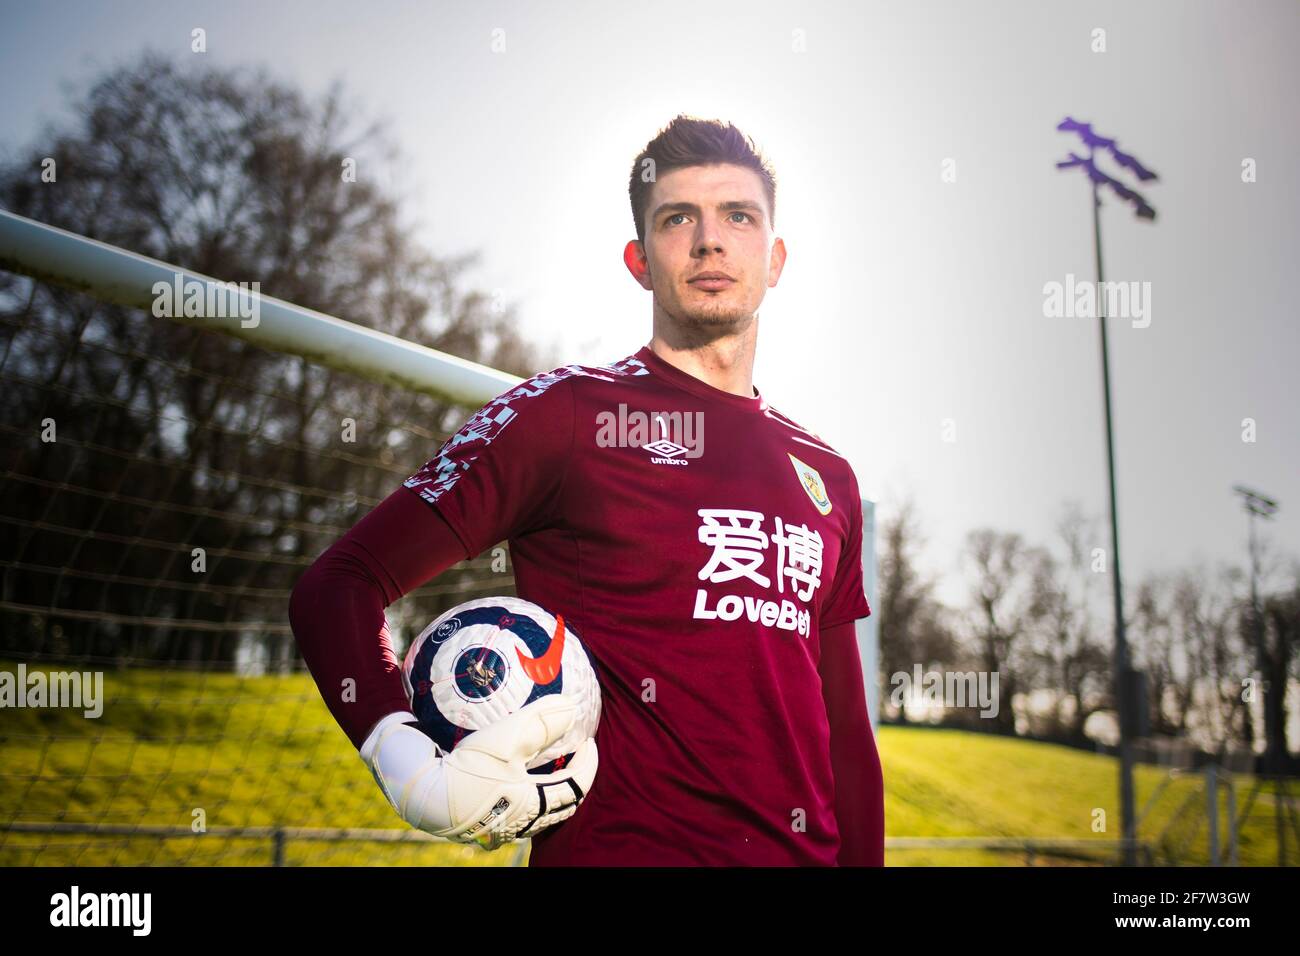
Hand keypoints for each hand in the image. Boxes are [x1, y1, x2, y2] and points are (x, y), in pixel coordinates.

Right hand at [359, 694, 597, 849]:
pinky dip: (512, 783)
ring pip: (530, 806)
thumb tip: (572, 708)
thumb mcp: (506, 739)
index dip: (588, 764)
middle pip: (556, 804)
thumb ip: (541, 722)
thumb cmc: (464, 767)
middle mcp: (515, 823)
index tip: (588, 741)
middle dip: (568, 780)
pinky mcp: (470, 818)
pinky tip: (499, 763)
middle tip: (568, 752)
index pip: (575, 788)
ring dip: (539, 783)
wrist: (412, 788)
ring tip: (537, 757)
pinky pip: (502, 801)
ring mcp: (491, 824)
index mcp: (531, 808)